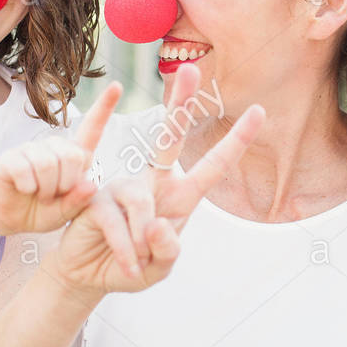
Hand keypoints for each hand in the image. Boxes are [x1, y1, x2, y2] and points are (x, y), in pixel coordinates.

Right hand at [0, 82, 121, 233]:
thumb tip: (90, 185)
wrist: (15, 218)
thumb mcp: (68, 212)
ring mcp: (31, 149)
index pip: (93, 128)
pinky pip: (24, 168)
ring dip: (46, 189)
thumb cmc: (46, 211)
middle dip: (66, 184)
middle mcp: (55, 147)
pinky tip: (25, 189)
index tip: (117, 86)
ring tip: (41, 195)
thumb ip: (79, 201)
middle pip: (71, 156)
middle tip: (55, 195)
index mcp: (76, 156)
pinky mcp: (10, 157)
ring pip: (47, 163)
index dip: (105, 107)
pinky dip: (27, 186)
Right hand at [45, 64, 264, 294]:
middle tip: (190, 70)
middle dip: (179, 105)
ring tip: (138, 264)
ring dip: (142, 243)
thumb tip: (158, 224)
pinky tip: (127, 267)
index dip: (235, 141)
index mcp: (179, 196)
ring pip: (143, 204)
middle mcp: (153, 183)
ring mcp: (123, 187)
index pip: (213, 167)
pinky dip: (126, 251)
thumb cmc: (131, 266)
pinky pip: (117, 223)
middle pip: (169, 139)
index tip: (258, 112)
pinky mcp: (96, 199)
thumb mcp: (159, 268)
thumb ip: (168, 252)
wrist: (89, 277)